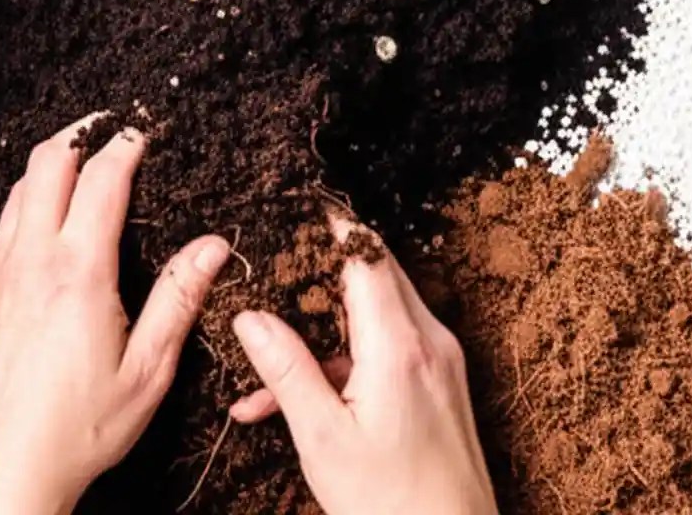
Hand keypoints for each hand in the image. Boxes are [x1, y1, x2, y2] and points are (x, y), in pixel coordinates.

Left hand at [0, 115, 230, 514]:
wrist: (6, 470)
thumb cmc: (80, 428)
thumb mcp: (150, 368)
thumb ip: (179, 299)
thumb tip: (213, 247)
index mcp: (77, 275)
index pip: (100, 181)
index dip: (126, 146)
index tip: (146, 132)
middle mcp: (30, 266)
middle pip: (44, 166)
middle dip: (80, 135)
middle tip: (110, 126)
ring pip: (17, 192)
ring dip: (50, 164)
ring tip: (83, 158)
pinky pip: (3, 228)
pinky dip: (30, 202)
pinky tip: (51, 219)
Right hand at [229, 217, 496, 514]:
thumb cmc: (390, 503)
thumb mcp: (322, 437)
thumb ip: (286, 370)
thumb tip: (250, 316)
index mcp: (399, 345)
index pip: (366, 257)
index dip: (333, 226)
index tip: (302, 206)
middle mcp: (429, 341)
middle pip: (375, 276)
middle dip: (322, 269)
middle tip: (277, 263)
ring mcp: (440, 361)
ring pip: (376, 318)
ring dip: (323, 333)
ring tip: (265, 367)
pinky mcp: (441, 382)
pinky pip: (388, 352)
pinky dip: (345, 365)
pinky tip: (296, 402)